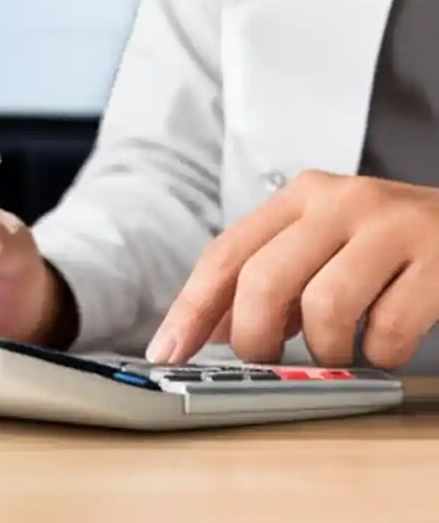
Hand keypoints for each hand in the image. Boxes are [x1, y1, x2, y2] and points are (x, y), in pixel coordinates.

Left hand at [148, 170, 438, 368]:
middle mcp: (340, 201)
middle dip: (253, 337)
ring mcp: (392, 226)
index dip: (189, 310)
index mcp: (300, 197)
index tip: (165, 353)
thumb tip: (204, 331)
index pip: (225, 254)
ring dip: (324, 349)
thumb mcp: (323, 248)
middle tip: (267, 361)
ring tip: (340, 351)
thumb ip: (268, 281)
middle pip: (262, 280)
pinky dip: (380, 352)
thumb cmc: (391, 247)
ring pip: (324, 305)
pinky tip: (386, 342)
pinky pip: (389, 327)